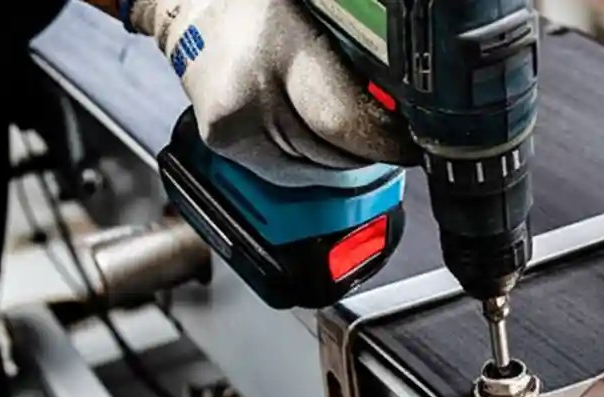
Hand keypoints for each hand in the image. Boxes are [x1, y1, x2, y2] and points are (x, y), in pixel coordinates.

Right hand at [130, 0, 422, 185]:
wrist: (189, 1)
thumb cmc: (259, 2)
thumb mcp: (320, 14)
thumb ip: (360, 54)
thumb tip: (406, 98)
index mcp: (280, 52)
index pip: (347, 123)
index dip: (388, 141)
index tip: (415, 143)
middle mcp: (251, 95)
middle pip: (334, 153)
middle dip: (373, 152)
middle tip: (397, 142)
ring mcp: (232, 125)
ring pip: (315, 170)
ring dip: (347, 161)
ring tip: (364, 141)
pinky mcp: (223, 142)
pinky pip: (288, 173)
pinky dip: (316, 166)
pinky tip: (328, 146)